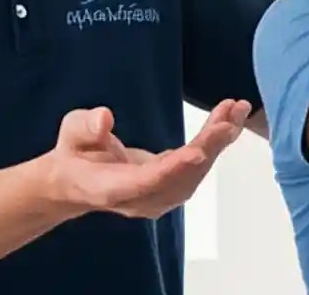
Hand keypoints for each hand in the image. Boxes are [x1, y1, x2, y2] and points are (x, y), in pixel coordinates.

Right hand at [43, 99, 249, 218]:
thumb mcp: (72, 132)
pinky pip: (197, 167)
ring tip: (236, 109)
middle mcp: (142, 200)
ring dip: (219, 142)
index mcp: (113, 188)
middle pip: (181, 178)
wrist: (77, 180)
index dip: (173, 169)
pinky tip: (229, 119)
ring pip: (195, 173)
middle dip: (208, 147)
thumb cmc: (74, 152)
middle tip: (229, 117)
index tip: (197, 153)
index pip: (147, 181)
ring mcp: (159, 197)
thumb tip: (104, 119)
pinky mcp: (171, 186)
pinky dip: (215, 143)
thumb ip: (86, 126)